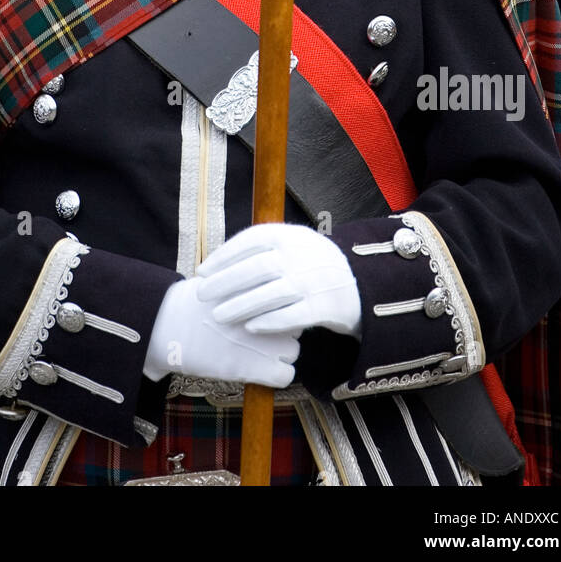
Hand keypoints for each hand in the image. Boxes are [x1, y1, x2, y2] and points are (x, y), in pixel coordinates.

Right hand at [143, 276, 299, 387]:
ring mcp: (263, 341)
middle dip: (282, 329)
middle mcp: (267, 312)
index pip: (289, 298)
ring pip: (292, 350)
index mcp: (260, 287)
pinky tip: (257, 370)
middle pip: (295, 322)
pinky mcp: (255, 368)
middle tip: (258, 333)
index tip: (265, 313)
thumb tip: (269, 286)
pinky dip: (276, 375)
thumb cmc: (193, 304)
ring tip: (255, 351)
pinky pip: (285, 376)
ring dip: (280, 352)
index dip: (279, 306)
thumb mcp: (225, 280)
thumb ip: (250, 283)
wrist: (168, 326)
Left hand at [196, 223, 361, 338]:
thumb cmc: (313, 264)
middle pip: (256, 267)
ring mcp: (313, 281)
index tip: (202, 271)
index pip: (250, 240)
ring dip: (240, 305)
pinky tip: (249, 327)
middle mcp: (302, 255)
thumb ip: (264, 246)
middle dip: (225, 281)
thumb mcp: (294, 243)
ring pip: (271, 293)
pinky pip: (292, 315)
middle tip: (201, 295)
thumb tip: (220, 258)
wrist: (359, 284)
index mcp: (291, 234)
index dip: (222, 256)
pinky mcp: (323, 307)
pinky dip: (269, 321)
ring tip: (217, 315)